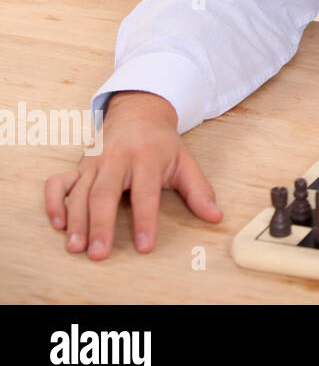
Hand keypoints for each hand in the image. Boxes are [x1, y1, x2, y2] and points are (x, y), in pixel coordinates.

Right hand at [44, 91, 221, 259]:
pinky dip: (55, 201)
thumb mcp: (185, 162)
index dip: (145, 220)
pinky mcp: (78, 165)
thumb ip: (199, 191)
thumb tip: (216, 217)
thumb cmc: (163, 144)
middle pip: (104, 194)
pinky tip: (58, 224)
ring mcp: (94, 162)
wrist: (139, 112)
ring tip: (75, 247)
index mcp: (147, 158)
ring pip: (80, 192)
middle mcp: (117, 159)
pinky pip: (58, 182)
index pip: (145, 193)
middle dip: (100, 225)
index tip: (145, 246)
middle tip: (98, 253)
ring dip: (76, 220)